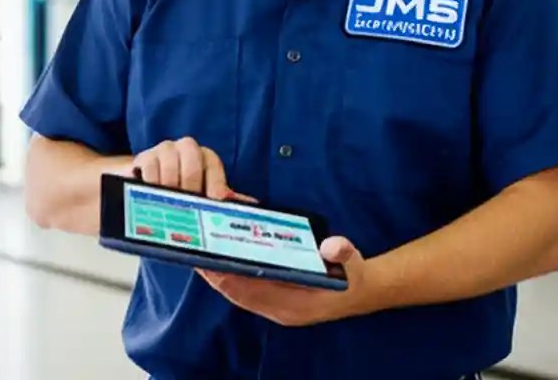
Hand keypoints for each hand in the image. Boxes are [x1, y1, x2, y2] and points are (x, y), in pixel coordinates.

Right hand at [129, 136, 255, 201]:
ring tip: (169, 203)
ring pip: (170, 162)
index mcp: (205, 157)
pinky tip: (153, 194)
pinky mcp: (145, 156)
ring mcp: (164, 150)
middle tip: (186, 204)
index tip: (213, 200)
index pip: (213, 164)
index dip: (215, 183)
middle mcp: (187, 149)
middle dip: (190, 185)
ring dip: (170, 185)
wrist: (148, 185)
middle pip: (192, 161)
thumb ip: (224, 201)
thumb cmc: (181, 191)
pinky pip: (149, 165)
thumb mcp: (203, 195)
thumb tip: (252, 206)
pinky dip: (152, 182)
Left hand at [198, 236, 374, 326]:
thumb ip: (341, 253)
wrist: (364, 291)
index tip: (206, 261)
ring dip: (220, 273)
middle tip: (193, 250)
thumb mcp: (352, 262)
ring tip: (201, 251)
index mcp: (295, 305)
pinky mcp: (275, 299)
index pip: (250, 293)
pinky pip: (246, 288)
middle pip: (237, 293)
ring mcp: (277, 306)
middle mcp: (281, 309)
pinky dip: (233, 274)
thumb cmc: (354, 277)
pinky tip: (223, 256)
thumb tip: (333, 246)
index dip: (227, 278)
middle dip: (215, 273)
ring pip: (238, 291)